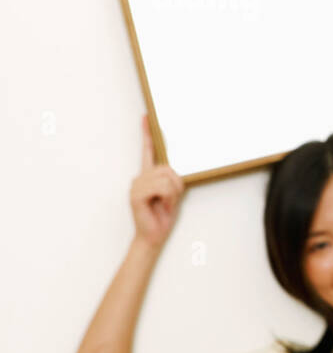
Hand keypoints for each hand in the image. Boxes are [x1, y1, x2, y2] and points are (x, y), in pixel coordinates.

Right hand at [130, 114, 184, 248]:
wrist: (154, 235)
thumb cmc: (163, 215)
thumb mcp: (173, 193)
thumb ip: (171, 179)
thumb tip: (171, 171)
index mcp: (148, 175)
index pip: (148, 150)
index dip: (148, 134)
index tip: (147, 117)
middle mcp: (140, 177)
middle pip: (168, 168)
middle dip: (177, 185)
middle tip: (170, 200)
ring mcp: (136, 185)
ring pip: (167, 178)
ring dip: (173, 194)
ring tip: (164, 204)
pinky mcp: (136, 195)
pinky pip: (161, 187)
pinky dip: (167, 198)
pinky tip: (160, 206)